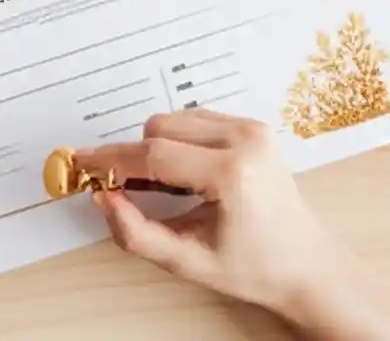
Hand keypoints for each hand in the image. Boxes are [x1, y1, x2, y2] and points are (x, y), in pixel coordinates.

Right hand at [76, 110, 356, 316]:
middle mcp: (245, 140)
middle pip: (159, 128)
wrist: (308, 265)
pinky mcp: (252, 128)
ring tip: (162, 189)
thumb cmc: (256, 269)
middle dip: (133, 157)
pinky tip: (182, 176)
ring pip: (174, 119)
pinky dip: (176, 142)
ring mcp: (252, 129)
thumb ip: (137, 234)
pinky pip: (194, 120)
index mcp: (232, 174)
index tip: (81, 164)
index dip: (110, 160)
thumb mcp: (188, 262)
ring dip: (155, 148)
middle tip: (123, 190)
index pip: (154, 155)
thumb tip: (103, 199)